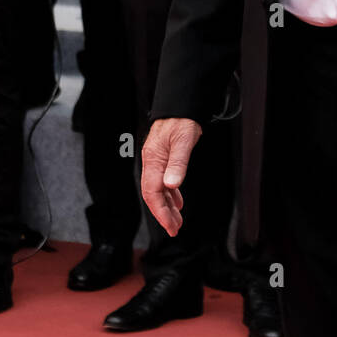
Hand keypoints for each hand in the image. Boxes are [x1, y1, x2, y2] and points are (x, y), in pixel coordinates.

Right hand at [141, 118, 202, 236]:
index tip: (170, 226)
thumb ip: (178, 163)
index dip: (160, 212)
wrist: (180, 107)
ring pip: (159, 191)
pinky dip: (170, 195)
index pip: (153, 193)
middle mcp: (152, 163)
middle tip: (175, 230)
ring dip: (168, 207)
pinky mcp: (162, 160)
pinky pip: (164, 183)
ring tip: (177, 221)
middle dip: (163, 214)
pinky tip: (177, 203)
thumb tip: (171, 185)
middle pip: (154, 195)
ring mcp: (156, 162)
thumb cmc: (181, 121)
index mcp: (153, 161)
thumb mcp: (184, 141)